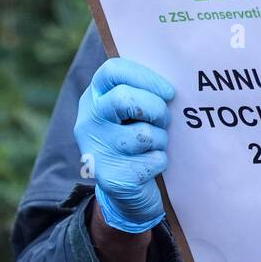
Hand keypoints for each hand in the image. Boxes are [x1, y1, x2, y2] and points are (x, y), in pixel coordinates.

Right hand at [74, 58, 174, 233]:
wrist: (124, 190)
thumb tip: (172, 86)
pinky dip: (160, 163)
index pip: (113, 71)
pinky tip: (150, 166)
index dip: (146, 77)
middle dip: (156, 109)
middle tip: (164, 121)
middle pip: (124, 98)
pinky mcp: (112, 178)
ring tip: (154, 146)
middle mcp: (88, 122)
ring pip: (144, 134)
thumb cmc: (135, 138)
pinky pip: (153, 161)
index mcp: (94, 98)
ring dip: (161, 140)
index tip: (168, 92)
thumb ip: (142, 92)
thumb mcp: (130, 112)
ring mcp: (97, 150)